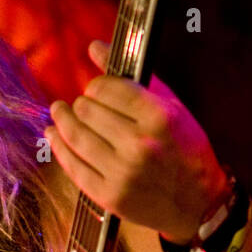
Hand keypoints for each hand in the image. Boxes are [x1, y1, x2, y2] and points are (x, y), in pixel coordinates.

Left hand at [45, 40, 228, 242]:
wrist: (198, 203)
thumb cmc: (185, 148)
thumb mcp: (171, 106)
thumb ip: (133, 76)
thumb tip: (93, 47)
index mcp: (159, 117)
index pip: (106, 88)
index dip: (96, 85)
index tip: (96, 89)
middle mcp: (139, 145)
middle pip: (86, 110)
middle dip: (81, 104)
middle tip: (82, 105)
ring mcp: (122, 173)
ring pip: (74, 136)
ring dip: (61, 120)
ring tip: (58, 112)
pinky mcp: (108, 196)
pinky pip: (72, 165)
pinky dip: (58, 146)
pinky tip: (53, 135)